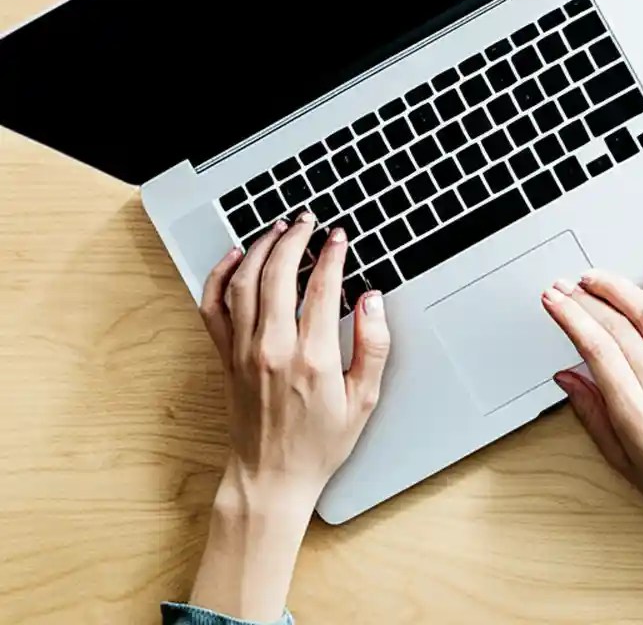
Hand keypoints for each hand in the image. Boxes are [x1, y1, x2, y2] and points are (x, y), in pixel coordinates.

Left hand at [189, 212, 390, 619]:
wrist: (271, 477)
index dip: (330, 255)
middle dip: (293, 238)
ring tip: (278, 230)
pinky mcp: (224, 357)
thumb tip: (372, 302)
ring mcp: (243, 351)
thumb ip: (373, 346)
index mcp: (312, 358)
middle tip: (307, 221)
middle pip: (277, 273)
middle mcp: (272, 348)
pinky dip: (220, 276)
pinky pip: (213, 305)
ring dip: (260, 248)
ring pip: (244, 282)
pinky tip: (235, 257)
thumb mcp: (364, 400)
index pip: (320, 287)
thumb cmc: (319, 444)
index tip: (338, 237)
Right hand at [542, 258, 642, 599]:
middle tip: (563, 287)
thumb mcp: (622, 461)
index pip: (595, 349)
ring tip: (594, 277)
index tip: (553, 301)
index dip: (569, 318)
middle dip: (583, 300)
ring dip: (618, 289)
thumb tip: (566, 378)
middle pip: (616, 327)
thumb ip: (592, 415)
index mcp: (635, 413)